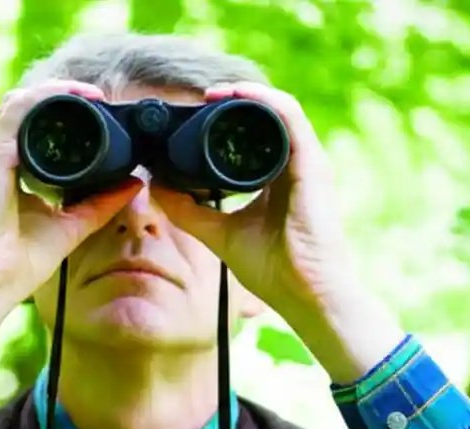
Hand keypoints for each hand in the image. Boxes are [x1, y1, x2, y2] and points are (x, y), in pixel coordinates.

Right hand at [0, 80, 143, 306]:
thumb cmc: (19, 263)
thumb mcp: (71, 224)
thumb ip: (100, 202)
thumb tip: (134, 183)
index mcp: (4, 172)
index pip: (27, 129)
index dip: (58, 114)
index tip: (94, 112)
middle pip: (24, 109)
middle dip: (59, 97)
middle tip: (96, 97)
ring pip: (20, 102)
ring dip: (55, 91)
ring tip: (90, 93)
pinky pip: (17, 110)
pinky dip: (45, 97)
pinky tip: (71, 96)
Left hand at [152, 82, 402, 382]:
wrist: (306, 294)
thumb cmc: (275, 270)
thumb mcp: (220, 234)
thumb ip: (190, 211)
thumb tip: (156, 186)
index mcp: (278, 178)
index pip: (256, 135)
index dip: (227, 118)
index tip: (195, 113)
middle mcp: (295, 166)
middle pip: (266, 118)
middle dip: (234, 100)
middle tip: (200, 98)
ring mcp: (308, 163)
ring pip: (279, 110)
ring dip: (246, 94)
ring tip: (214, 93)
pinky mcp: (313, 166)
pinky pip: (291, 118)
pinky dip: (266, 101)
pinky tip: (241, 94)